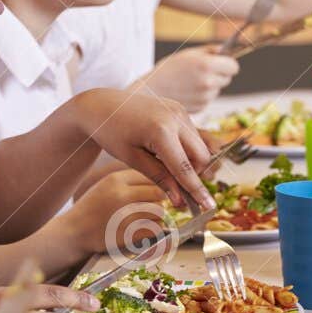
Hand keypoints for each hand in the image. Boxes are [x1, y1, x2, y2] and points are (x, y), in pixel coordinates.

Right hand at [65, 169, 167, 253]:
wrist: (73, 232)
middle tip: (155, 206)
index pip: (150, 176)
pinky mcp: (127, 234)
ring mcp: (124, 215)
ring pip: (159, 212)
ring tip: (150, 218)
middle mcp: (121, 195)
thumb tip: (159, 181)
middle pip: (158, 193)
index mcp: (116, 179)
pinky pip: (153, 229)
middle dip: (160, 200)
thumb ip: (129, 181)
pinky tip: (146, 230)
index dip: (158, 184)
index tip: (158, 192)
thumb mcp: (106, 185)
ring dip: (158, 216)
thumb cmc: (91, 208)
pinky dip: (154, 230)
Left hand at [72, 88, 216, 207]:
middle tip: (177, 185)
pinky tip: (166, 152)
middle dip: (195, 174)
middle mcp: (176, 117)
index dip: (198, 190)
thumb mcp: (133, 159)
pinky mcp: (179, 109)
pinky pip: (192, 135)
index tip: (209, 207)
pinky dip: (186, 148)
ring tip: (165, 165)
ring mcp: (180, 111)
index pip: (186, 168)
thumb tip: (180, 200)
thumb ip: (160, 178)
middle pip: (201, 156)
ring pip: (199, 146)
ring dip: (190, 161)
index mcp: (161, 131)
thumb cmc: (112, 133)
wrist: (102, 105)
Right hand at [136, 47, 240, 114]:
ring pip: (217, 89)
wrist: (151, 91)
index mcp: (207, 65)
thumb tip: (225, 50)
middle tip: (204, 70)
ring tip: (190, 81)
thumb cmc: (168, 69)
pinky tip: (187, 91)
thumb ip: (209, 51)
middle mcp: (209, 82)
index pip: (233, 66)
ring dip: (210, 85)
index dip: (228, 63)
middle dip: (219, 74)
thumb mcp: (188, 54)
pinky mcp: (201, 107)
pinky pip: (208, 99)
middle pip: (227, 78)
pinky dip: (202, 95)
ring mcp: (206, 97)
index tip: (224, 63)